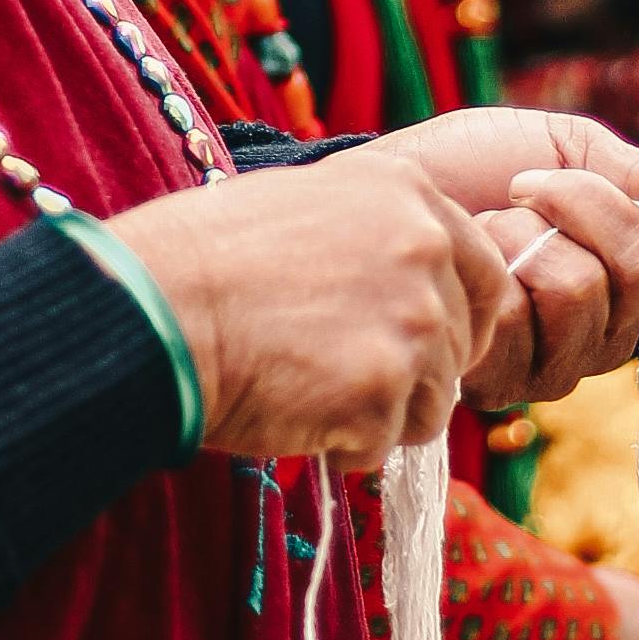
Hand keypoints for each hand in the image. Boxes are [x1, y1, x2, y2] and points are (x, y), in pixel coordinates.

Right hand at [108, 146, 508, 467]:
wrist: (152, 307)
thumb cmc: (206, 258)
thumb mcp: (305, 207)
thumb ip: (375, 237)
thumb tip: (413, 287)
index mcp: (411, 195)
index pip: (485, 273)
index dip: (456, 318)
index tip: (419, 341)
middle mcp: (427, 250)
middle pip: (462, 345)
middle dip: (410, 371)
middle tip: (333, 368)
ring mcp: (413, 323)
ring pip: (433, 404)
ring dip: (379, 412)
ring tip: (305, 386)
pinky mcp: (384, 392)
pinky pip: (383, 443)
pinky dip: (341, 444)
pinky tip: (290, 409)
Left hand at [377, 108, 638, 404]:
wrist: (382, 184)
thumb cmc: (471, 166)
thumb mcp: (570, 150)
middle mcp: (611, 328)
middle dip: (588, 204)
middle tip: (528, 183)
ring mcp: (559, 360)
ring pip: (589, 294)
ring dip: (531, 232)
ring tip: (490, 222)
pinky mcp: (501, 378)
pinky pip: (525, 315)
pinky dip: (491, 260)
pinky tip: (465, 258)